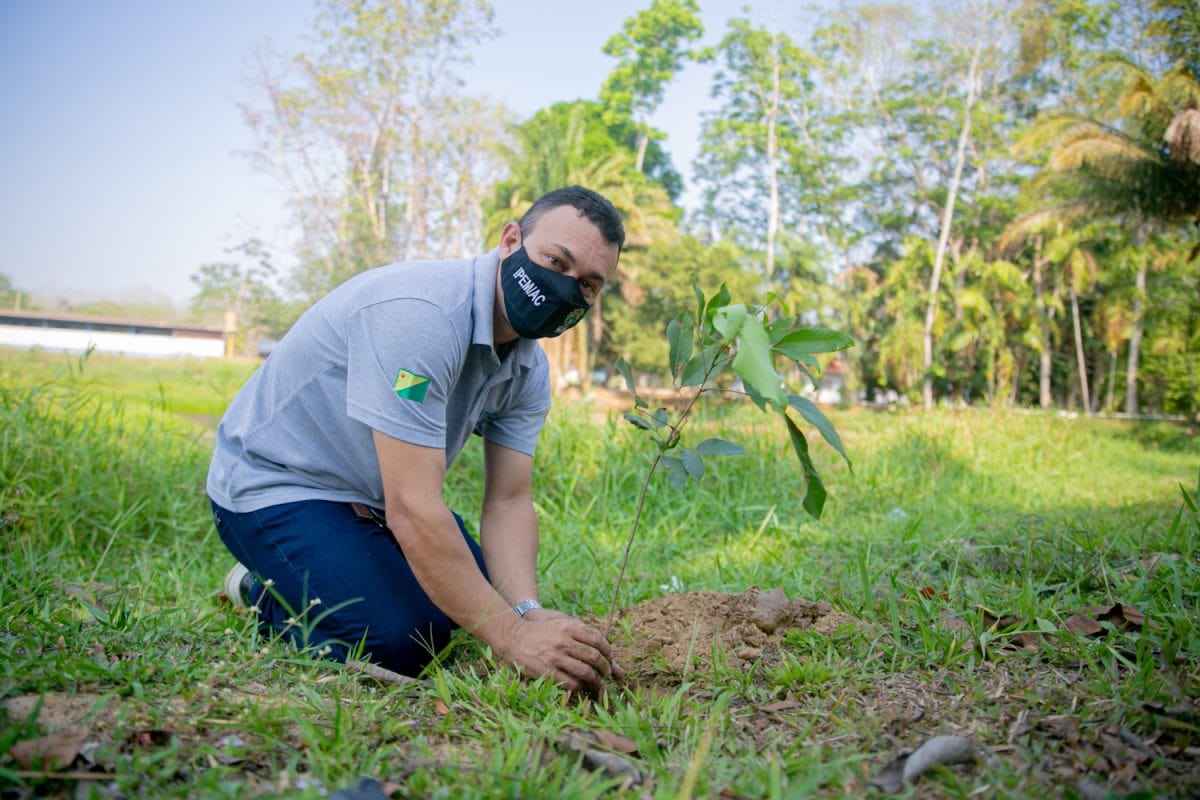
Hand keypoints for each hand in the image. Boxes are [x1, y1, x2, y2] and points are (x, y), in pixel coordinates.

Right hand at [499, 612, 624, 689]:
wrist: (513, 637)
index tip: (610, 659)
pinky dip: (580, 686)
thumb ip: (584, 637)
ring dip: (597, 680)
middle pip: (594, 657)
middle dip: (605, 668)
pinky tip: (580, 685)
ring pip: (586, 672)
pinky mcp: (547, 672)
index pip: (598, 639)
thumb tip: (607, 653)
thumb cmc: (542, 633)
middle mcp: (563, 641)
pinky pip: (572, 683)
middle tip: (607, 674)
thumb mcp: (562, 627)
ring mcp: (555, 657)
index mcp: (568, 626)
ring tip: (599, 683)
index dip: (608, 652)